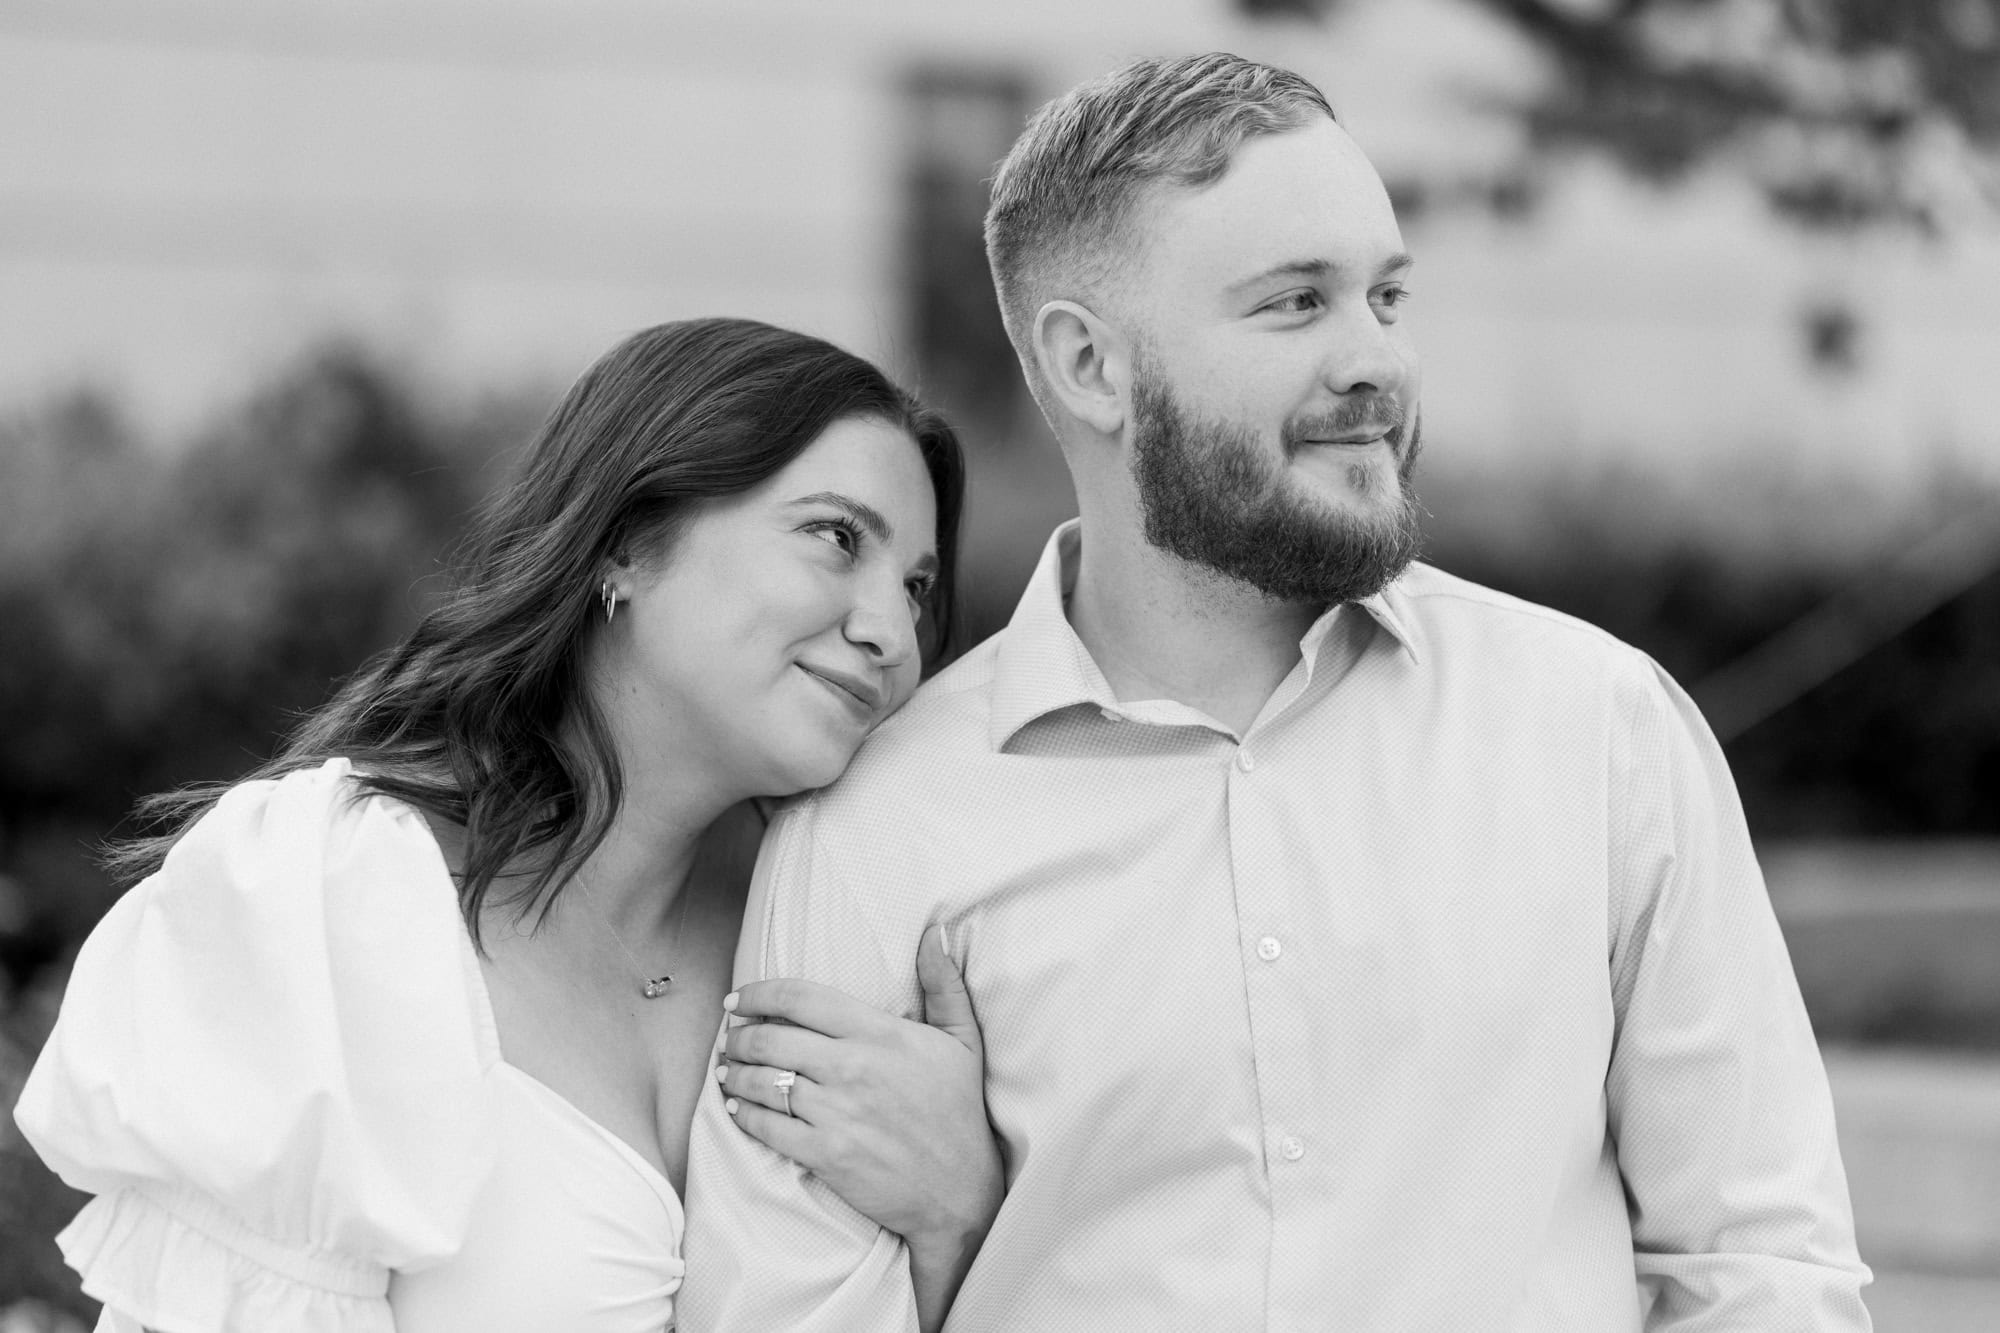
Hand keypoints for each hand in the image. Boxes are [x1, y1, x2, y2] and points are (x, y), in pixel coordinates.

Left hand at [717, 924, 1002, 1251]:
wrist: (960, 1191)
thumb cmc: (959, 1112)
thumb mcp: (963, 1041)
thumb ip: (945, 983)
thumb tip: (937, 933)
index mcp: (880, 1033)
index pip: (800, 998)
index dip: (758, 994)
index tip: (739, 999)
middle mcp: (853, 1067)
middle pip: (770, 1039)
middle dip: (738, 1037)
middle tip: (730, 1039)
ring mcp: (836, 1112)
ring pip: (762, 1082)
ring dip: (733, 1073)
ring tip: (726, 1071)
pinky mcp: (825, 1154)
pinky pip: (766, 1127)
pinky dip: (743, 1114)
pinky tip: (738, 1107)